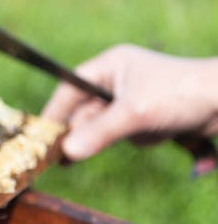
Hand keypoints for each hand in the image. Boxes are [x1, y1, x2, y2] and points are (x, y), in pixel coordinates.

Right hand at [42, 44, 217, 160]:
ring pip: (106, 127)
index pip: (69, 88)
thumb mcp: (134, 114)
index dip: (54, 112)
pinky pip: (127, 134)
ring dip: (121, 135)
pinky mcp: (146, 115)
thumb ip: (98, 133)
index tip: (41, 136)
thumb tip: (66, 154)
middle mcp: (117, 79)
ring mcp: (132, 98)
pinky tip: (161, 132)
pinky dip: (140, 138)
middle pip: (85, 112)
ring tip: (145, 130)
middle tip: (67, 158)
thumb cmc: (181, 94)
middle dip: (90, 131)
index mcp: (110, 65)